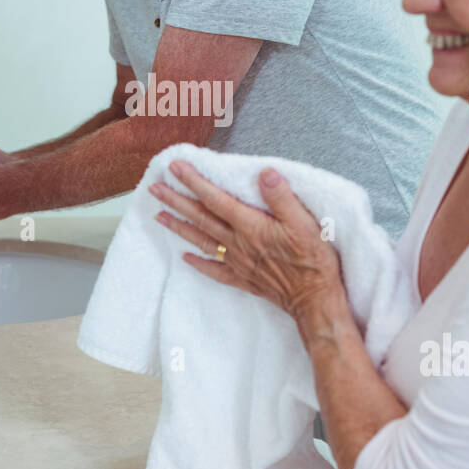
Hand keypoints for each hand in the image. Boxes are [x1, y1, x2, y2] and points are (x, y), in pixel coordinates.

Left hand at [149, 161, 354, 345]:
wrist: (314, 300)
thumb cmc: (313, 260)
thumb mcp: (305, 222)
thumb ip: (282, 197)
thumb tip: (264, 172)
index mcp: (251, 226)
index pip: (216, 199)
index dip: (195, 182)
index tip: (175, 168)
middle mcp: (238, 243)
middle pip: (201, 218)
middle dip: (177, 201)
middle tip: (155, 188)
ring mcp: (238, 263)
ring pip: (201, 241)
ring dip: (179, 227)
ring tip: (159, 216)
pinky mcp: (243, 279)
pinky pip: (214, 270)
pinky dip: (198, 263)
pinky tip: (185, 258)